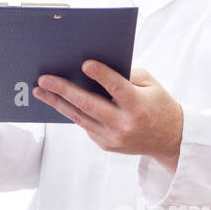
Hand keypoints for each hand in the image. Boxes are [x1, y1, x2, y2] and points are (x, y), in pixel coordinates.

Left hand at [32, 61, 183, 171]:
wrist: (170, 139)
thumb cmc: (157, 103)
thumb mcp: (150, 85)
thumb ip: (127, 74)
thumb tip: (94, 67)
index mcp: (139, 106)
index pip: (117, 89)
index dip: (102, 76)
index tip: (85, 64)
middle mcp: (125, 124)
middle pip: (90, 105)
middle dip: (64, 90)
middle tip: (44, 79)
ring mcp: (114, 138)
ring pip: (80, 118)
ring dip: (57, 103)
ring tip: (40, 90)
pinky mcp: (106, 145)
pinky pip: (85, 125)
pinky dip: (71, 112)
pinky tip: (57, 100)